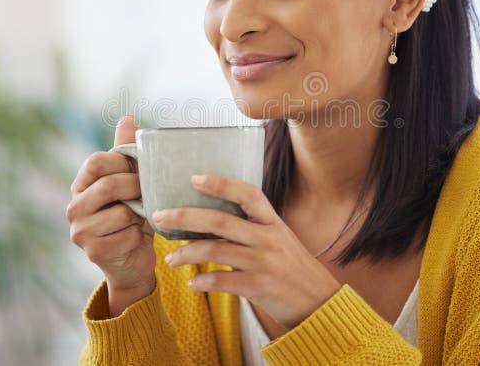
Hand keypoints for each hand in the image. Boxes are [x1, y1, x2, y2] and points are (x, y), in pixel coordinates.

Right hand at [67, 115, 156, 296]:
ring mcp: (81, 231)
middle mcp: (74, 207)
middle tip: (147, 192)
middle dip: (135, 186)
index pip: (95, 162)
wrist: (132, 261)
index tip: (136, 169)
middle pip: (108, 185)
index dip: (121, 162)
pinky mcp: (94, 251)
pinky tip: (137, 238)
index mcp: (81, 186)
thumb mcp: (130, 182)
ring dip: (139, 214)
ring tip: (142, 217)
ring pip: (120, 211)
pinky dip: (139, 234)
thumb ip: (126, 152)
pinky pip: (126, 234)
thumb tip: (127, 117)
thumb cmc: (132, 216)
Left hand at [151, 174, 341, 329]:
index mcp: (272, 222)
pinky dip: (203, 281)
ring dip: (186, 253)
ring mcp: (263, 262)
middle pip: (220, 220)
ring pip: (215, 250)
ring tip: (170, 259)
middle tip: (160, 216)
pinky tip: (192, 282)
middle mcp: (268, 238)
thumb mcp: (279, 239)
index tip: (194, 177)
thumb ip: (253, 227)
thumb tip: (213, 216)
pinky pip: (223, 281)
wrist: (319, 302)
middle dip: (185, 216)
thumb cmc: (292, 268)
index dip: (221, 183)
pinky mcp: (259, 287)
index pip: (247, 193)